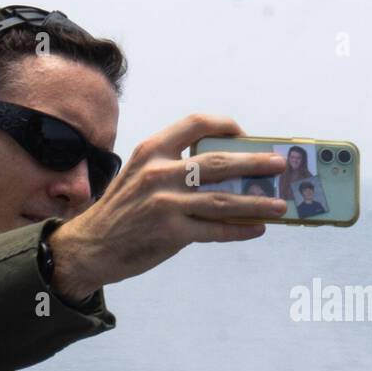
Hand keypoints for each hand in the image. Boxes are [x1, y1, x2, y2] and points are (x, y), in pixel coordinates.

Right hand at [47, 113, 286, 301]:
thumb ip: (174, 167)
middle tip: (281, 165)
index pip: (196, 124)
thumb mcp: (139, 174)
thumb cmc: (122, 210)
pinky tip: (257, 228)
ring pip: (224, 199)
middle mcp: (159, 172)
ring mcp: (165, 203)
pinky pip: (215, 229)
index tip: (244, 135)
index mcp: (152, 150)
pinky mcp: (171, 232)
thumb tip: (227, 172)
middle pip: (219, 162)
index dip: (225, 126)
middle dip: (255, 163)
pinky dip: (240, 229)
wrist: (90, 246)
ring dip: (257, 202)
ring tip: (280, 204)